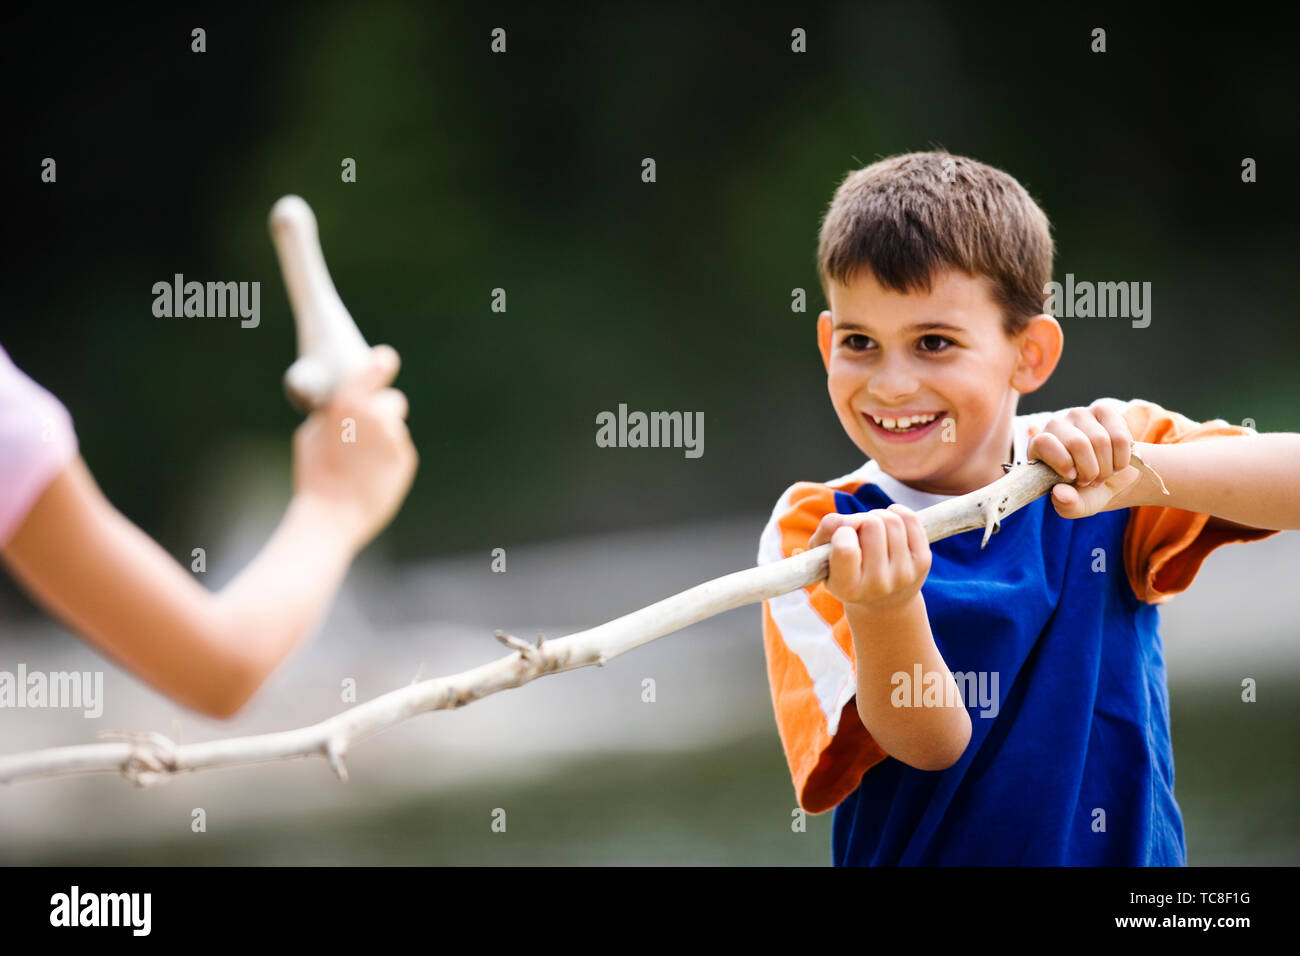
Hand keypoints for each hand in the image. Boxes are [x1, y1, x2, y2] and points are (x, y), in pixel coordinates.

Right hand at [292, 344, 417, 549]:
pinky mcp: (406, 459)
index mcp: (350, 402)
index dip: (382, 362)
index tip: (383, 362)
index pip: (380, 365)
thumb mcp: (310, 434)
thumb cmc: (315, 475)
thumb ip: (332, 413)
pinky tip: (370, 474)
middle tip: (365, 428)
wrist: (333, 515)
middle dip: (381, 410)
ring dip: (383, 438)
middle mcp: (378, 415)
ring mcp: (396, 438)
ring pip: (394, 429)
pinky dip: (388, 458)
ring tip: (361, 463)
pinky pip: (399, 450)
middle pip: (392, 401)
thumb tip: (341, 405)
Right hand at [807, 504, 930, 611]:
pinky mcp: (923, 562)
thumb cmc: (846, 572)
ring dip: (878, 515)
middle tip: (858, 530)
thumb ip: (826, 533)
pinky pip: (910, 519)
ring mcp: (904, 575)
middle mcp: (878, 586)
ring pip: (891, 519)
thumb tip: (846, 520)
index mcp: (847, 588)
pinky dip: (897, 512)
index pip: (846, 549)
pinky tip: (888, 523)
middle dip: (861, 519)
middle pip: (871, 524)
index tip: (842, 536)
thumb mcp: (825, 557)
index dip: (842, 532)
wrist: (882, 602)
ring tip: (872, 529)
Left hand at [1026, 400, 1139, 518]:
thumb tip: (1059, 493)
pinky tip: (1116, 463)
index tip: (1073, 477)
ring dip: (1108, 467)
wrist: (1111, 480)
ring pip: (1100, 440)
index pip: (1044, 442)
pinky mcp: (1103, 411)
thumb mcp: (1075, 506)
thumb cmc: (1085, 492)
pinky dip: (1122, 457)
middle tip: (1092, 481)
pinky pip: (1119, 435)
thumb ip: (1066, 504)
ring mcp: (1079, 415)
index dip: (1062, 462)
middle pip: (1078, 443)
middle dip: (1091, 470)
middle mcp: (1056, 425)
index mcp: (1039, 446)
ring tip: (1103, 474)